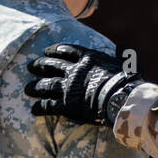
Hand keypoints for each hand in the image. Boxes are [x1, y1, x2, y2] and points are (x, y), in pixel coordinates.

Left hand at [25, 44, 141, 125]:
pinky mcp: (66, 105)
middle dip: (39, 66)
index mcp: (88, 58)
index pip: (67, 51)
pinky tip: (34, 110)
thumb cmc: (128, 82)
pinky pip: (48, 106)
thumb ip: (124, 54)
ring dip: (35, 87)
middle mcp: (74, 71)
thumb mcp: (129, 63)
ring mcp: (68, 88)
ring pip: (45, 85)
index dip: (54, 51)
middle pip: (50, 65)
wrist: (121, 99)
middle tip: (31, 66)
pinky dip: (40, 108)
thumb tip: (124, 47)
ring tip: (28, 89)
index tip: (47, 51)